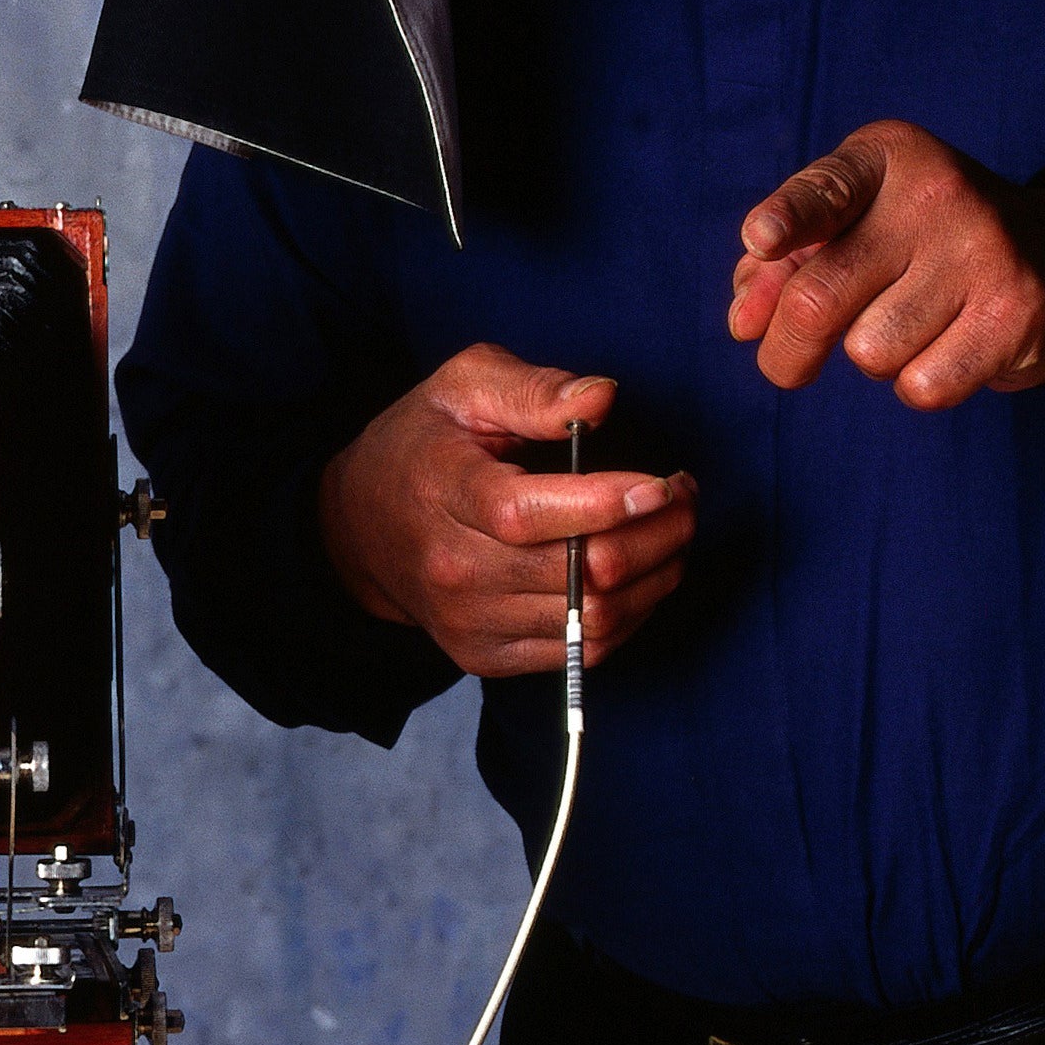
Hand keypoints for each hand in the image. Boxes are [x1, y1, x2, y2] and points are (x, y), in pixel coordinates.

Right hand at [318, 343, 698, 678]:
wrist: (359, 529)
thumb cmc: (423, 444)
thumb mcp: (464, 387)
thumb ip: (533, 390)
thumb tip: (602, 398)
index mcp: (447, 494)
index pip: (533, 515)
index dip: (609, 503)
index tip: (662, 484)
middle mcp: (456, 570)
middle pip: (580, 574)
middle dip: (656, 536)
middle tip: (685, 498)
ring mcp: (470, 622)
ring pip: (594, 620)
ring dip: (656, 577)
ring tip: (673, 531)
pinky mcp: (486, 656)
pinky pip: (583, 652)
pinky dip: (630, 615)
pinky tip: (642, 573)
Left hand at [729, 121, 1044, 409]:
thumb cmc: (924, 241)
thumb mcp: (855, 222)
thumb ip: (784, 262)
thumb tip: (744, 322)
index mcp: (886, 157)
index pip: (827, 189)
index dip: (789, 217)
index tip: (761, 239)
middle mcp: (936, 194)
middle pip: (819, 298)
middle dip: (785, 352)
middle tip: (786, 364)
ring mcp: (981, 252)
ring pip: (868, 351)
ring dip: (871, 358)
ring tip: (908, 325)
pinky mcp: (1015, 314)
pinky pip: (922, 385)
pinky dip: (917, 384)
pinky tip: (944, 349)